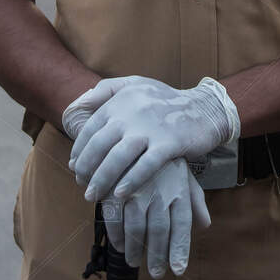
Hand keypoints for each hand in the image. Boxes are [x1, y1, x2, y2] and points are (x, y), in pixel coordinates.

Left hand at [68, 75, 239, 201]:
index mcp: (121, 101)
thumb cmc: (166, 100)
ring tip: (94, 195)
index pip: (91, 129)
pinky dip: (131, 181)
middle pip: (100, 145)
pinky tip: (120, 195)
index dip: (79, 151)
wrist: (205, 108)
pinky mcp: (169, 143)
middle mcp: (133, 113)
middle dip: (86, 169)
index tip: (75, 168)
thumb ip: (106, 89)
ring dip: (102, 179)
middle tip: (82, 186)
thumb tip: (79, 102)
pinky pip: (146, 166)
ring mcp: (151, 128)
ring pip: (118, 157)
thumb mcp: (136, 84)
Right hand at [102, 157, 210, 277]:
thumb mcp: (183, 176)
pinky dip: (116, 236)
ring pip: (135, 228)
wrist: (135, 131)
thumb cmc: (163, 161)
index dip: (179, 249)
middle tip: (156, 273)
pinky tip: (119, 245)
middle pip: (158, 230)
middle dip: (156, 256)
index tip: (177, 270)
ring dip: (134, 250)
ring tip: (135, 262)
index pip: (182, 225)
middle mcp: (160, 190)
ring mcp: (137, 188)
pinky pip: (114, 218)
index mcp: (179, 189)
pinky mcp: (115, 186)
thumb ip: (194, 201)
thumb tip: (205, 224)